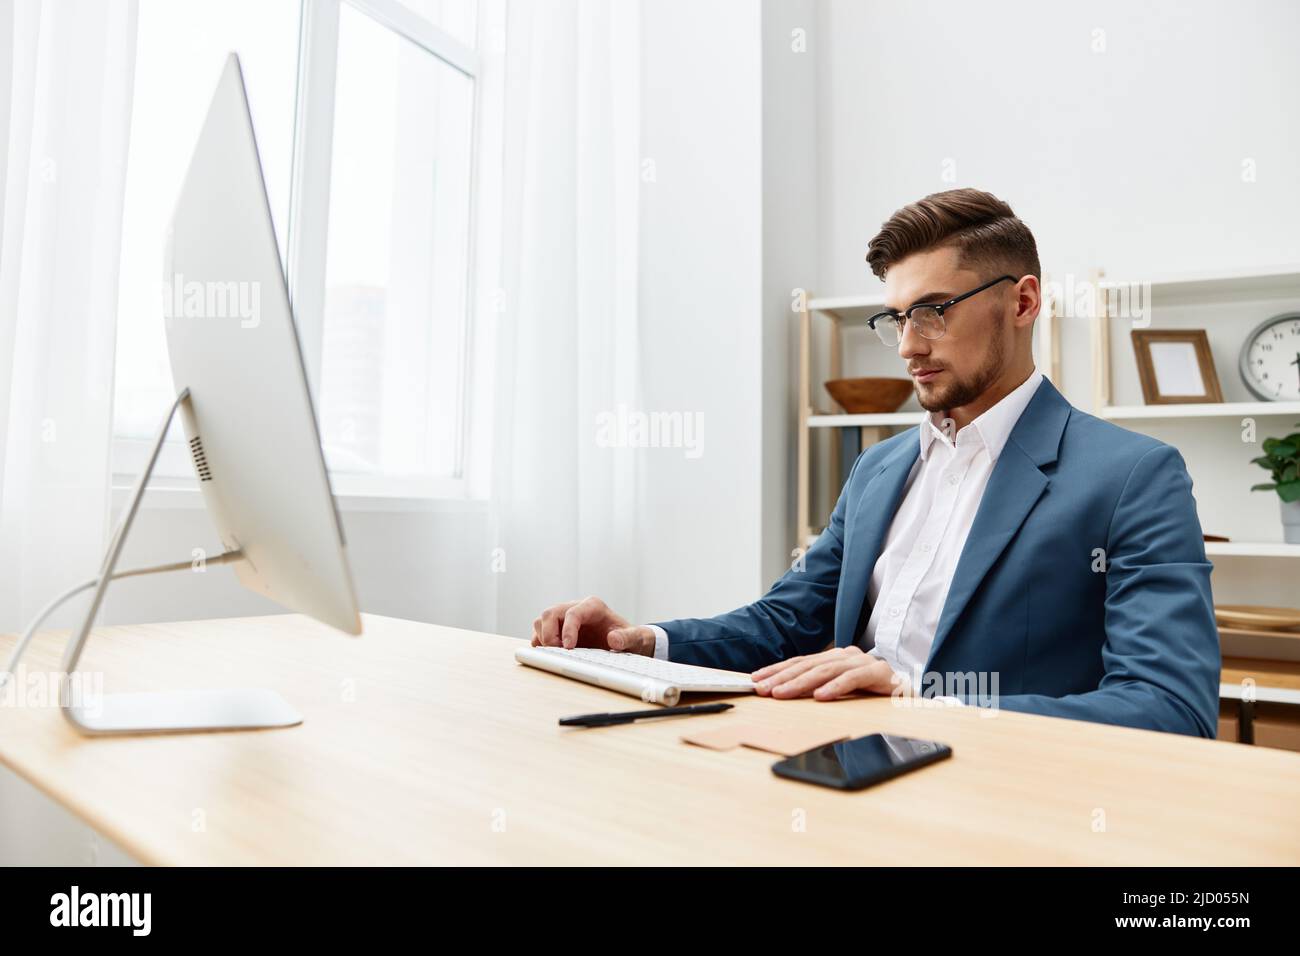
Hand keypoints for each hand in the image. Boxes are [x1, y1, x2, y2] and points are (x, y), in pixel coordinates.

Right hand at [530, 596, 655, 654]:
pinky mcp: (558, 631)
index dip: (567, 629)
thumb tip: (613, 639)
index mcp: (593, 606)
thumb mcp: (634, 638)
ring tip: (554, 653)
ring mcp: (565, 619)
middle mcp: (576, 609)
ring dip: (542, 638)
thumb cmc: (629, 638)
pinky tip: (549, 653)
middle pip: (550, 613)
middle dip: (549, 634)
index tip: (568, 647)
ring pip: (542, 621)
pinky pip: (540, 632)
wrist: (627, 642)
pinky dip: (539, 642)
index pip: (573, 612)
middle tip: (559, 652)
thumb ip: (627, 638)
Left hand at [751, 646, 905, 700]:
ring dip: (801, 683)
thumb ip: (816, 687)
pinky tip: (820, 697)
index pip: (800, 662)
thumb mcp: (838, 689)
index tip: (755, 680)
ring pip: (826, 670)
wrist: (910, 696)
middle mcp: (846, 655)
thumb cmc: (870, 694)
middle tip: (762, 689)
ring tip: (782, 693)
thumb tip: (781, 692)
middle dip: (782, 677)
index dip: (776, 670)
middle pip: (809, 665)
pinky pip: (853, 679)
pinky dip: (835, 687)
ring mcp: (863, 661)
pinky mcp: (879, 673)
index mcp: (834, 657)